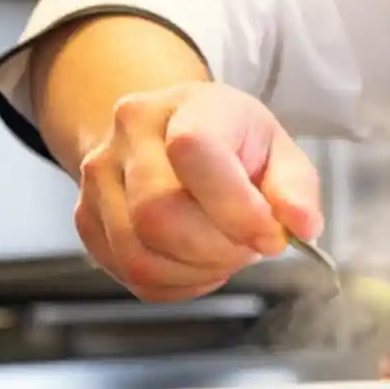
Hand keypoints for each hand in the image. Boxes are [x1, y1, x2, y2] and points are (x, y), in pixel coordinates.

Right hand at [74, 81, 322, 301]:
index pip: (193, 150)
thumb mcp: (277, 148)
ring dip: (197, 271)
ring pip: (138, 253)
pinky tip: (200, 265)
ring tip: (228, 255)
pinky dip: (175, 284)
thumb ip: (296, 187)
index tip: (271, 235)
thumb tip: (303, 226)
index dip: (236, 208)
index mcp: (185, 104)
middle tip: (250, 248)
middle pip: (159, 213)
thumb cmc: (232, 140)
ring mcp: (99, 176)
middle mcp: (131, 134)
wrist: (172, 131)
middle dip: (218, 249)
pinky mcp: (86, 218)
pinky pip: (128, 274)